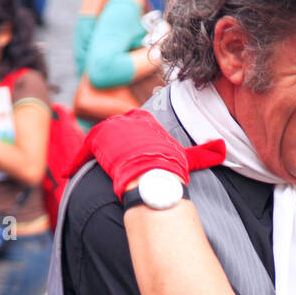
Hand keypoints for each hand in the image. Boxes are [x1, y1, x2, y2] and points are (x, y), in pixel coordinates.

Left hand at [72, 108, 225, 199]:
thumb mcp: (186, 157)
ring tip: (95, 171)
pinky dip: (77, 162)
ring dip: (96, 157)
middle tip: (111, 166)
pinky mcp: (97, 141)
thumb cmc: (170, 167)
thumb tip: (223, 150)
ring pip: (100, 144)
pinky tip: (72, 172)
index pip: (135, 129)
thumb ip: (203, 153)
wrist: (152, 175)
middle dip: (113, 150)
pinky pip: (84, 151)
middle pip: (116, 135)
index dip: (132, 145)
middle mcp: (127, 120)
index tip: (129, 159)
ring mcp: (110, 129)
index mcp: (147, 119)